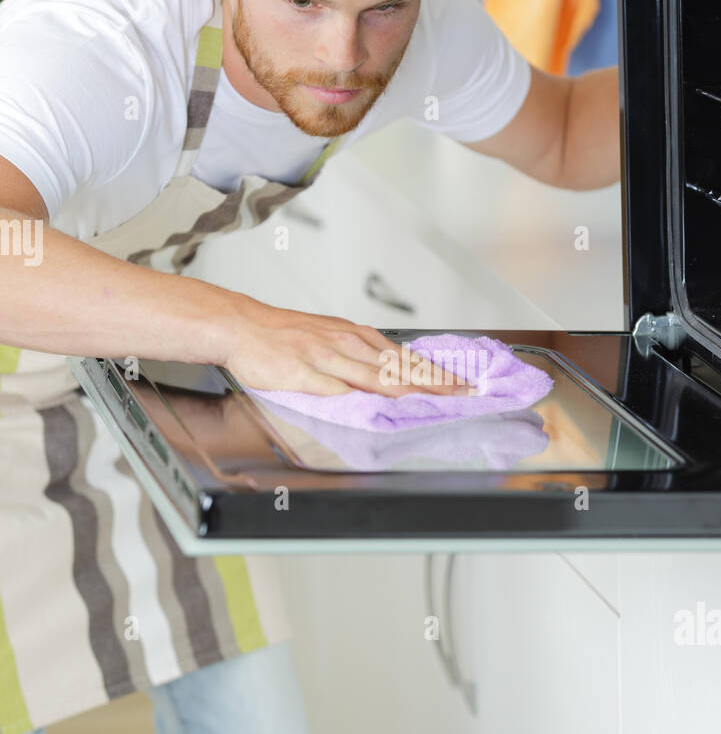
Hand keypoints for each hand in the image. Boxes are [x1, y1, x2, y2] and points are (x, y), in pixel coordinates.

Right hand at [223, 301, 474, 397]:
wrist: (242, 325)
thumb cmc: (285, 334)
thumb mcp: (331, 335)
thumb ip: (360, 356)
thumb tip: (391, 375)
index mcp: (357, 336)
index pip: (406, 358)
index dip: (437, 373)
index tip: (463, 385)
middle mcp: (347, 344)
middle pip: (399, 367)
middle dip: (436, 382)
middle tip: (465, 395)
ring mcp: (326, 358)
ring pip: (376, 376)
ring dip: (410, 390)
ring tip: (436, 403)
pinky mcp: (303, 373)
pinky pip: (337, 388)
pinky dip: (361, 398)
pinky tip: (380, 408)